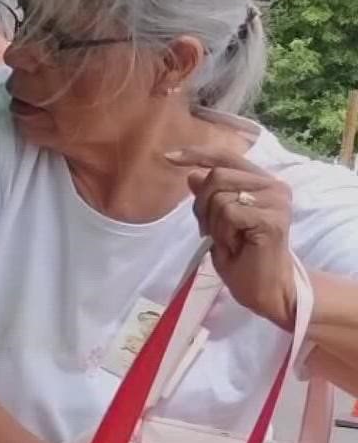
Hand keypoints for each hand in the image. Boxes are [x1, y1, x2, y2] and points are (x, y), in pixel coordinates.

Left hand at [169, 146, 297, 327]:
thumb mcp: (216, 222)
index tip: (167, 157)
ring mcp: (276, 201)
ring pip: (219, 196)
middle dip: (203, 205)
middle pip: (216, 175)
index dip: (196, 154)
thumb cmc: (241, 256)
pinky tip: (237, 246)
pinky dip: (223, 233)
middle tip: (213, 231)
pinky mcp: (273, 219)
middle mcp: (274, 186)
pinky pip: (229, 213)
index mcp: (261, 182)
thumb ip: (209, 197)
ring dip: (214, 223)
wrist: (264, 288)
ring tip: (230, 241)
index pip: (225, 156)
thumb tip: (192, 174)